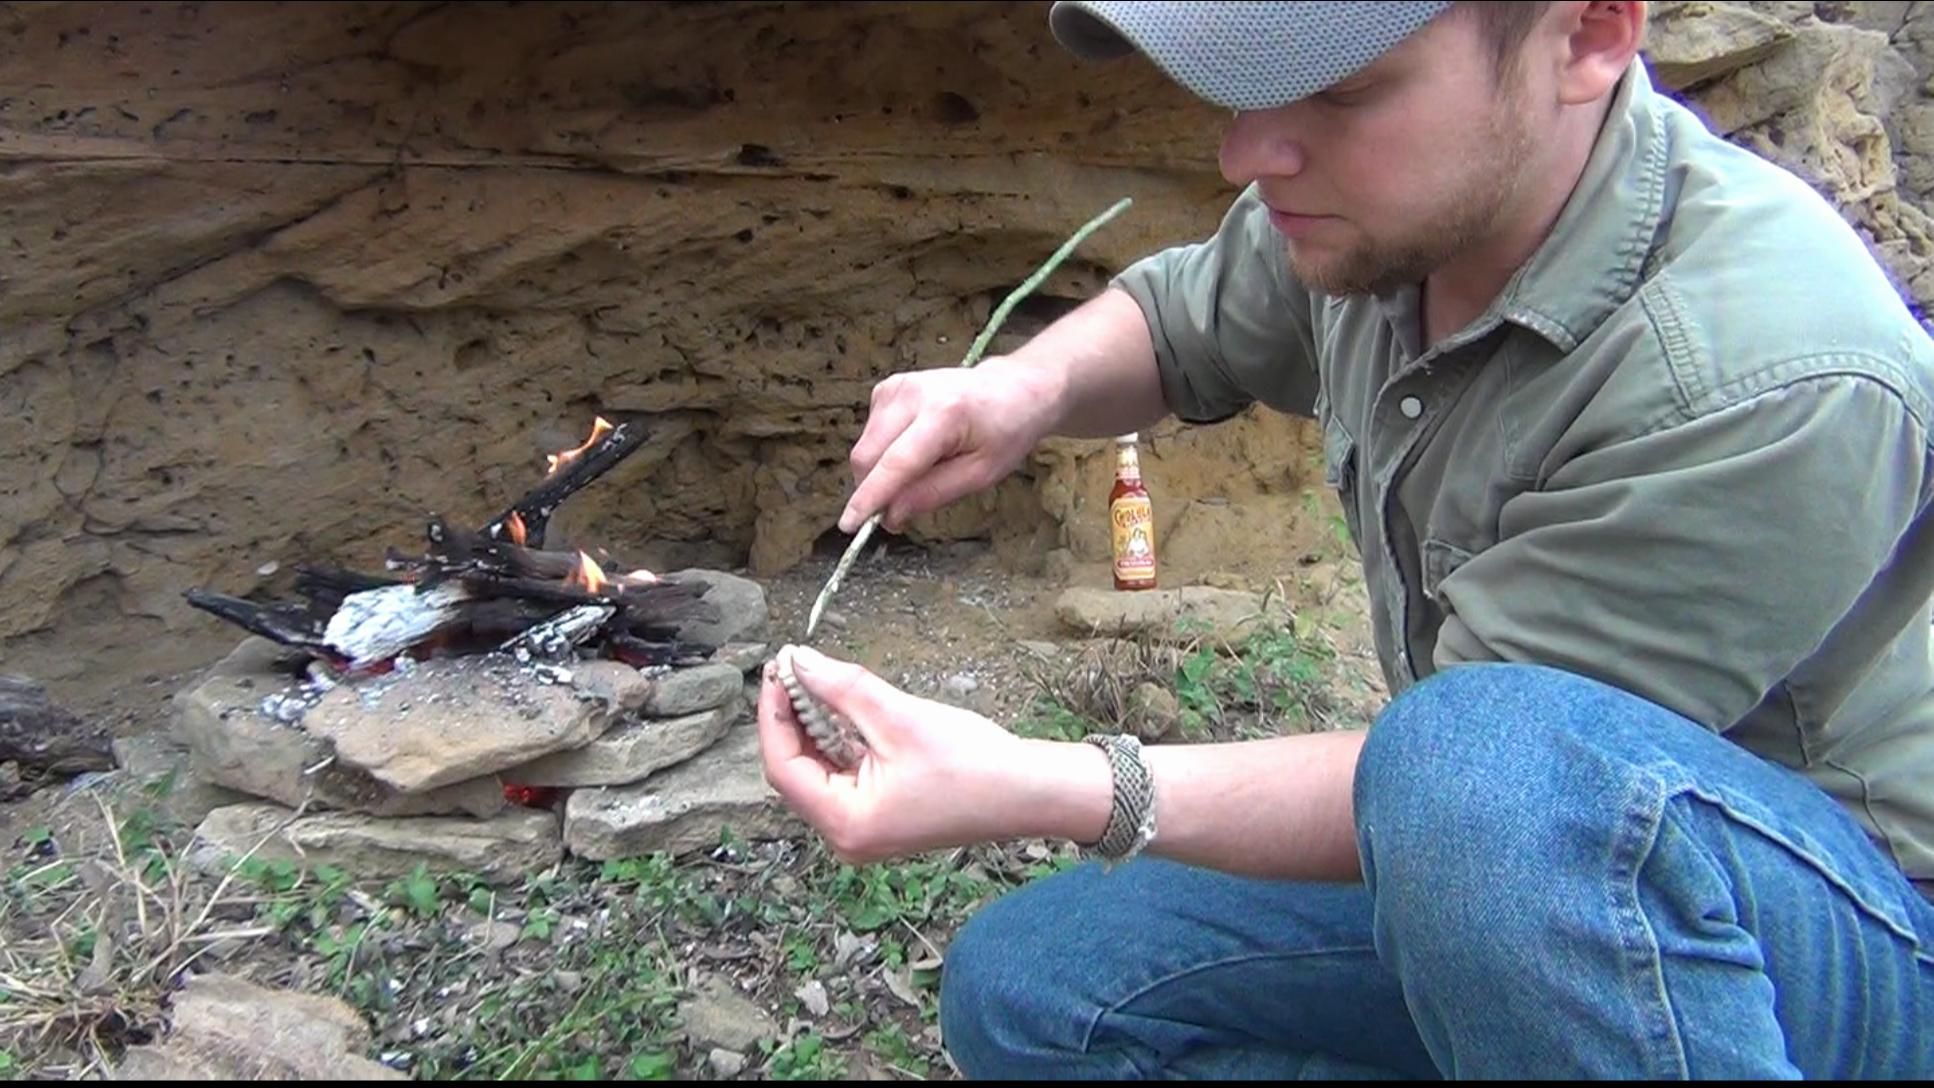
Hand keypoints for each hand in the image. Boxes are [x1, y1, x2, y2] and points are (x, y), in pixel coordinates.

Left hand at [756, 645, 1031, 863]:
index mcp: (846, 823)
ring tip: (814, 679)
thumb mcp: (899, 717)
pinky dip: (837, 741)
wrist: (1028, 793)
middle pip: (796, 771)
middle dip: (791, 717)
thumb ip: (842, 688)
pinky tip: (839, 708)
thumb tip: (800, 662)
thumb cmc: (973, 765)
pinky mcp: (880, 817)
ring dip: (813, 726)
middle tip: (793, 667)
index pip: (783, 767)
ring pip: (818, 772)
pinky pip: (842, 777)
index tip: (778, 669)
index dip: (774, 714)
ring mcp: (863, 830)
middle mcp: (847, 836)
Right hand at [839, 356, 1062, 533]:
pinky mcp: (888, 388)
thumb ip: (932, 494)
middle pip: (867, 455)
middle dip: (873, 489)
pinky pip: (870, 433)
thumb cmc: (1005, 431)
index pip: (895, 464)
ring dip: (880, 472)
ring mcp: (897, 387)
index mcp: (943, 414)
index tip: (849, 525)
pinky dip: (883, 452)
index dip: (869, 498)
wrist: (1014, 389)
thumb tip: (891, 515)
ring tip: (922, 469)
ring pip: (865, 447)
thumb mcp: (981, 474)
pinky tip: (913, 447)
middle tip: (897, 510)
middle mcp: (913, 394)